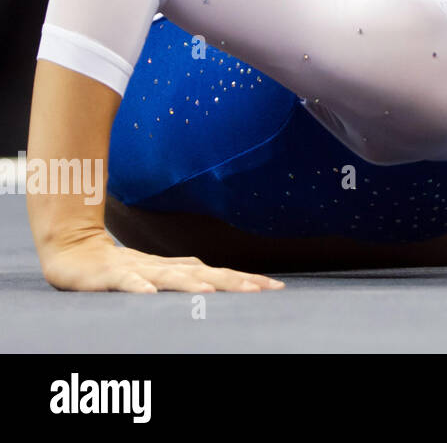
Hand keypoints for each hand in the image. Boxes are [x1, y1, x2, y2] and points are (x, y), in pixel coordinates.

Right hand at [39, 231, 284, 292]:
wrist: (73, 248)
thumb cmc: (121, 265)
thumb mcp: (159, 273)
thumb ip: (186, 275)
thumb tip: (217, 279)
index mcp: (178, 268)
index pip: (220, 274)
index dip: (247, 281)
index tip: (276, 288)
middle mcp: (164, 267)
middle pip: (204, 275)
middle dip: (233, 283)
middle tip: (261, 291)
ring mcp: (138, 269)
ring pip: (169, 277)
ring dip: (190, 285)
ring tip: (211, 295)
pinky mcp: (109, 276)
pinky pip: (125, 282)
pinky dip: (138, 287)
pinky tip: (149, 294)